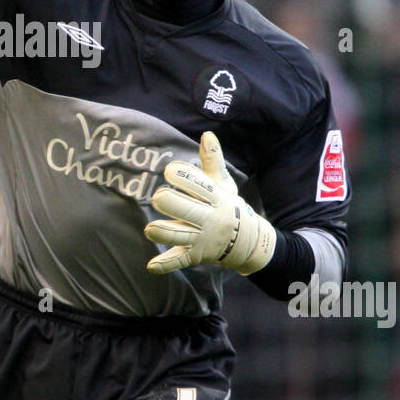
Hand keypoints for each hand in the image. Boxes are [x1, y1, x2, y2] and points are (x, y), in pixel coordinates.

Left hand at [144, 131, 275, 275]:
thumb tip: (206, 134)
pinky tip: (151, 266)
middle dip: (169, 203)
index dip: (183, 177)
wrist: (249, 242)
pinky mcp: (196, 255)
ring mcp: (202, 238)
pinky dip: (166, 265)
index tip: (169, 171)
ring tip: (150, 229)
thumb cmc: (229, 205)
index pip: (199, 186)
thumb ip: (212, 160)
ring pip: (179, 236)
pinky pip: (180, 260)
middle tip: (158, 198)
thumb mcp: (224, 184)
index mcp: (216, 198)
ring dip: (163, 232)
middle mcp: (209, 218)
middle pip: (186, 211)